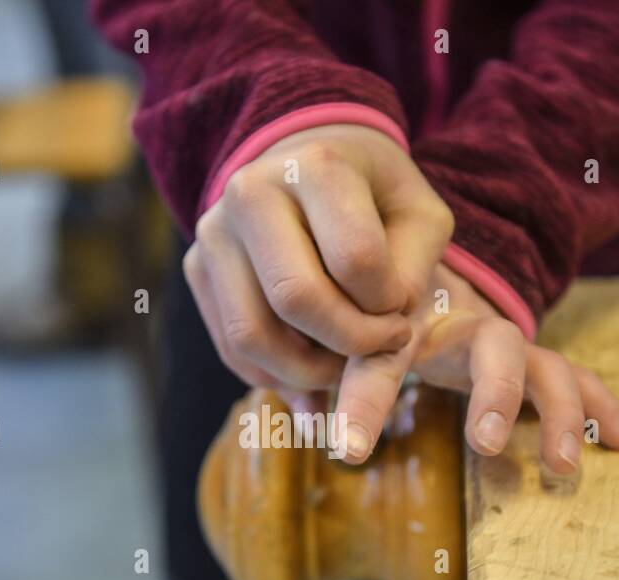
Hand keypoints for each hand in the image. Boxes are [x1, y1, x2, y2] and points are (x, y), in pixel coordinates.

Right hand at [183, 123, 453, 390]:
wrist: (310, 164)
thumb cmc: (376, 197)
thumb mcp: (421, 219)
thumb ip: (412, 280)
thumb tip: (370, 358)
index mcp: (316, 167)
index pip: (356, 260)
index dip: (389, 306)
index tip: (402, 311)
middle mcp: (251, 192)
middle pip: (295, 299)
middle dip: (349, 344)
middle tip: (378, 351)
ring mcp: (215, 231)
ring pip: (252, 336)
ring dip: (309, 373)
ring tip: (345, 368)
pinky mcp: (197, 268)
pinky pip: (232, 350)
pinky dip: (277, 376)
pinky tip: (312, 373)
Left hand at [330, 264, 618, 469]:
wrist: (401, 250)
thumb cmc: (361, 309)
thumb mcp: (336, 336)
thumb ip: (317, 372)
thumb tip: (295, 416)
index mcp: (400, 316)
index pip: (384, 353)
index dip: (367, 399)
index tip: (350, 449)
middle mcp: (457, 319)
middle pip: (488, 344)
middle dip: (495, 393)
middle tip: (488, 443)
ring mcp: (495, 337)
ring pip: (537, 360)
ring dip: (554, 410)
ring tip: (560, 466)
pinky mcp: (523, 359)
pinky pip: (568, 375)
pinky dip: (596, 405)